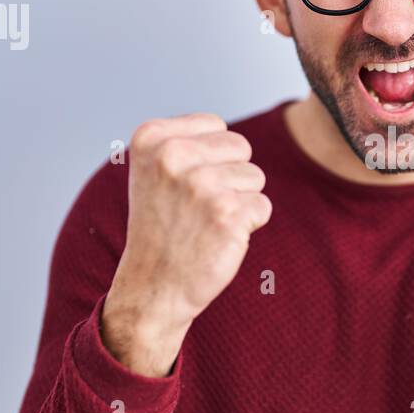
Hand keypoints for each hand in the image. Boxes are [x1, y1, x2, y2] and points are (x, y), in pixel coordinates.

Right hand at [102, 113, 271, 376]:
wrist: (153, 286)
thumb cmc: (162, 226)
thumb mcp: (155, 171)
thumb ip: (187, 141)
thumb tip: (229, 133)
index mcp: (151, 138)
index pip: (216, 125)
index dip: (210, 158)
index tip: (181, 185)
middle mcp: (172, 155)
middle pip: (240, 147)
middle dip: (229, 177)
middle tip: (197, 207)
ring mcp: (201, 184)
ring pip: (255, 177)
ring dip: (239, 202)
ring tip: (205, 223)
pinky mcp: (227, 213)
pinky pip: (262, 206)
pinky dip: (248, 225)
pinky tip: (217, 239)